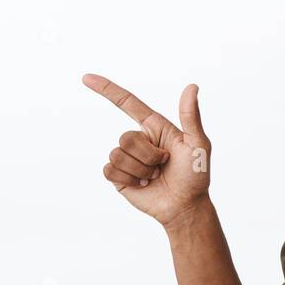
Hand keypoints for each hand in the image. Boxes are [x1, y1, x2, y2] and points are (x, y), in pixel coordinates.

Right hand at [82, 73, 212, 227]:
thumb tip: (192, 87)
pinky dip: (128, 179)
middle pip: (126, 137)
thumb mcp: (198, 144)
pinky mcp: (119, 177)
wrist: (185, 207)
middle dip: (147, 155)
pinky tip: (142, 185)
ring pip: (118, 155)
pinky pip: (109, 170)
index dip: (106, 89)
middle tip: (163, 165)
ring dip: (140, 170)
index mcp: (154, 127)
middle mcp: (139, 140)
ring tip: (155, 177)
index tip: (86, 78)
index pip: (127, 103)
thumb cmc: (195, 176)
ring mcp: (127, 158)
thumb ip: (191, 117)